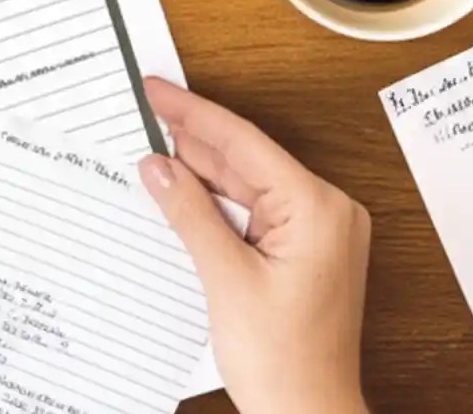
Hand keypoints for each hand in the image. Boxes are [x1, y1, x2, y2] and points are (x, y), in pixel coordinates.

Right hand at [138, 78, 370, 413]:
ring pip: (248, 185)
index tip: (158, 90)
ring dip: (202, 171)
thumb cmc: (284, 361)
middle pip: (246, 160)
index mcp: (316, 208)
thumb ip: (189, 213)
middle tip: (147, 111)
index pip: (243, 143)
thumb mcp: (225, 278)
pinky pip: (254, 211)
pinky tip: (184, 189)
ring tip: (154, 146)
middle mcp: (325, 211)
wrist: (307, 413)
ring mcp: (317, 231)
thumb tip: (159, 166)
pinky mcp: (304, 250)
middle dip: (193, 140)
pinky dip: (218, 202)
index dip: (193, 113)